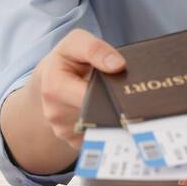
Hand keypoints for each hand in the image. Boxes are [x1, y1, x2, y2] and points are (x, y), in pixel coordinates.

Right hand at [32, 28, 124, 148]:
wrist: (49, 81)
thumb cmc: (67, 60)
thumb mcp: (76, 43)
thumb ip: (95, 49)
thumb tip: (118, 65)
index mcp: (54, 87)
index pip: (89, 96)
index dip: (111, 93)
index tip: (129, 91)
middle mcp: (56, 114)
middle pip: (97, 116)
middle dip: (117, 108)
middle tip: (137, 100)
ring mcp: (64, 131)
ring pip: (101, 130)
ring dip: (115, 118)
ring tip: (124, 104)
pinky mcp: (73, 142)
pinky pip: (98, 139)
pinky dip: (110, 128)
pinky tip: (114, 114)